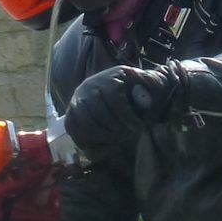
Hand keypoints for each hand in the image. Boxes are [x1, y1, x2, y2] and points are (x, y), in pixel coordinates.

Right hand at [62, 64, 179, 158]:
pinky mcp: (70, 114)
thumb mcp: (150, 88)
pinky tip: (104, 144)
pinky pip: (73, 131)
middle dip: (116, 129)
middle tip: (128, 136)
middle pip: (98, 113)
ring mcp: (77, 100)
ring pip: (84, 123)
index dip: (127, 116)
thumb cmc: (138, 94)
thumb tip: (146, 101)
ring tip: (117, 140)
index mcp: (111, 76)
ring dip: (103, 137)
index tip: (138, 127)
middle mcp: (89, 85)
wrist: (120, 94)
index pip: (114, 97)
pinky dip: (87, 141)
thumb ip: (151, 91)